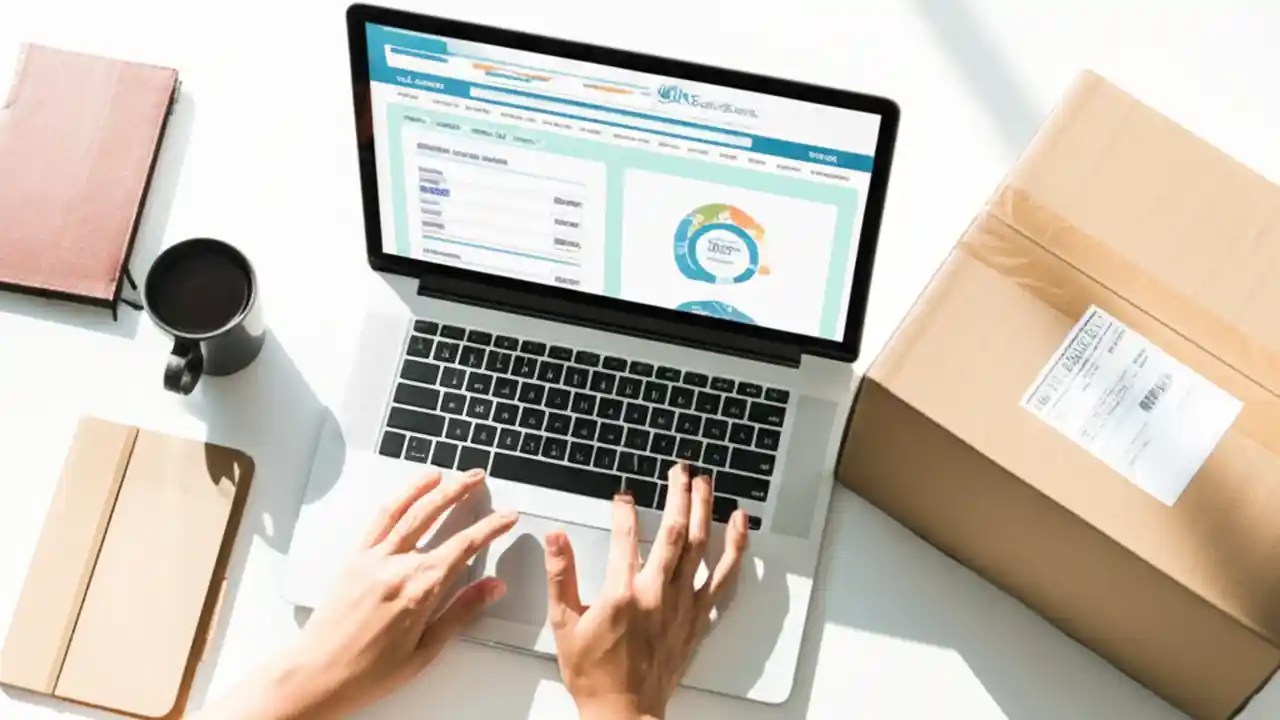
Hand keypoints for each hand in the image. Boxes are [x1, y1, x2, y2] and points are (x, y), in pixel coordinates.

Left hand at [195, 469, 516, 719]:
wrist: (318, 674)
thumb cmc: (369, 671)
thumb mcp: (427, 649)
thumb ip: (461, 612)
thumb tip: (492, 587)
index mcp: (419, 589)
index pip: (464, 547)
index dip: (490, 527)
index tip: (507, 516)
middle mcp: (396, 566)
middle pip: (435, 515)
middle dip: (461, 492)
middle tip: (479, 478)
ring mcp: (373, 558)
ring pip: (408, 511)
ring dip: (432, 487)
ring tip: (450, 474)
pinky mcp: (355, 558)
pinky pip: (380, 520)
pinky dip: (398, 499)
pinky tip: (411, 491)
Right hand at [545, 463, 749, 719]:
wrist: (624, 712)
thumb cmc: (595, 674)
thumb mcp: (565, 623)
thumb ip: (560, 576)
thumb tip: (555, 538)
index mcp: (623, 594)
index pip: (625, 536)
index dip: (624, 509)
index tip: (623, 494)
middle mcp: (658, 594)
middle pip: (674, 531)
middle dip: (677, 494)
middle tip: (680, 470)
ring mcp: (683, 604)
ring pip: (700, 546)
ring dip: (704, 509)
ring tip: (706, 483)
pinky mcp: (699, 617)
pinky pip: (724, 576)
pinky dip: (735, 547)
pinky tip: (739, 524)